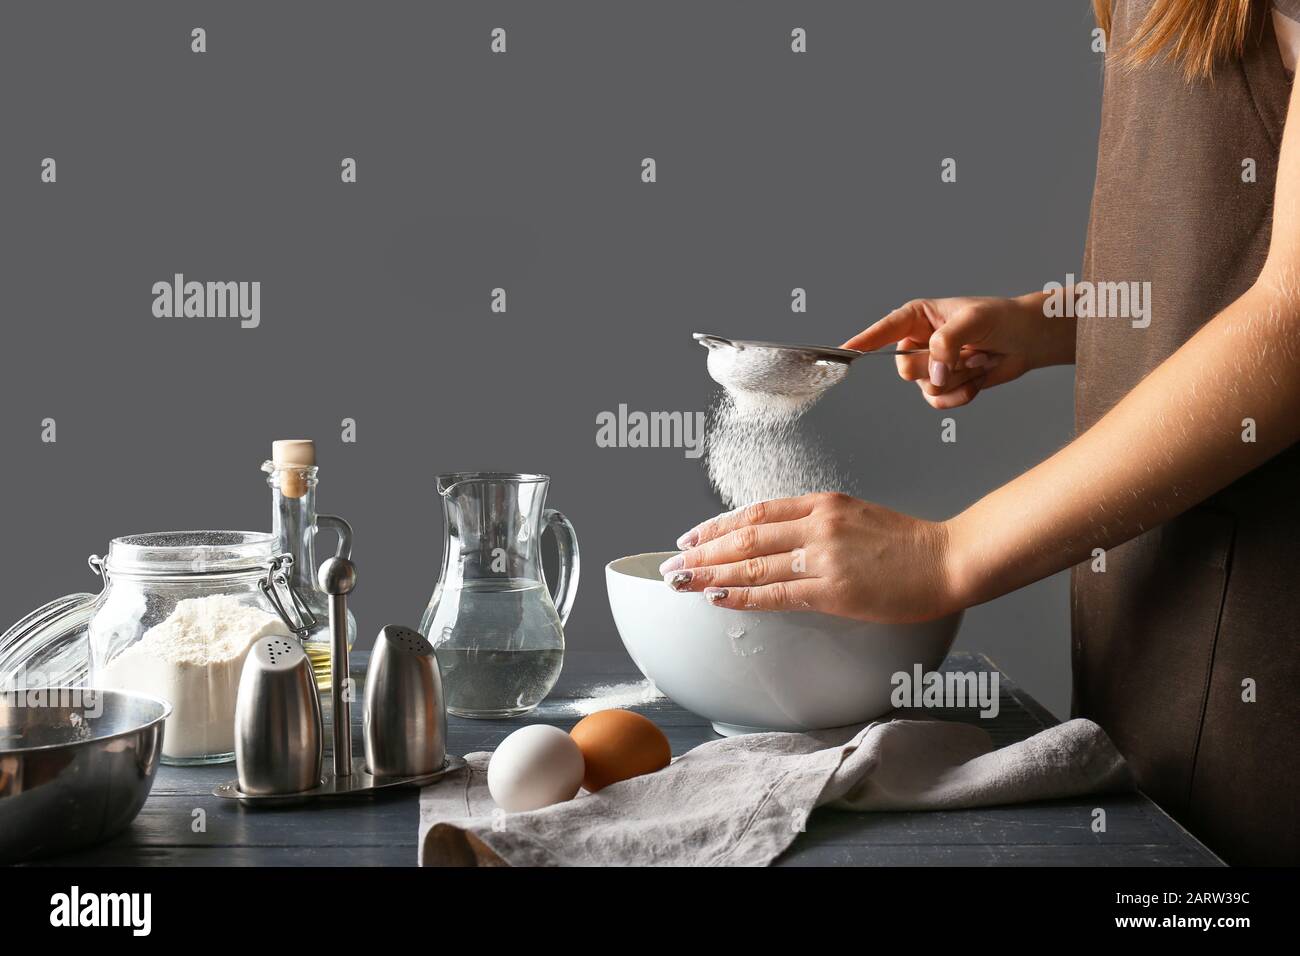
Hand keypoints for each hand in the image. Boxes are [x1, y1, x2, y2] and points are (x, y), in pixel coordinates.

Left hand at [660, 493, 960, 622]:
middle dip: (701, 550)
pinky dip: (741, 594)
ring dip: (709, 573)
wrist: (948, 560)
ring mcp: (824, 556)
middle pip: (744, 536)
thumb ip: (818, 525)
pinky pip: (775, 593)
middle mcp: (818, 524)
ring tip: (679, 581)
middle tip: (670, 564)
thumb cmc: (908, 544)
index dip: (717, 525)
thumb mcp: (858, 517)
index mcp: (823, 503)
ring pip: (752, 563)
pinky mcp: (833, 590)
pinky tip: (717, 596)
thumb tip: (779, 541)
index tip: (690, 537)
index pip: (756, 512)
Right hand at [842, 292, 1072, 408]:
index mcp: (916, 317)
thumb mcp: (973, 320)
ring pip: (924, 387)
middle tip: (965, 354)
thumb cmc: (1001, 318)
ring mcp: (930, 366)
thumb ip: (947, 343)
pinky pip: (938, 401)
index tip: (843, 352)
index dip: (863, 342)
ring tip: (979, 360)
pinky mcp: (944, 385)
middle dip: (937, 366)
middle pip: (904, 367)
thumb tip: (933, 374)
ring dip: (957, 379)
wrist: (1027, 340)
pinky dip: (961, 394)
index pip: (883, 331)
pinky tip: (978, 380)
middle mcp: (917, 342)